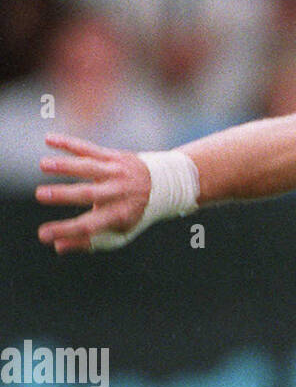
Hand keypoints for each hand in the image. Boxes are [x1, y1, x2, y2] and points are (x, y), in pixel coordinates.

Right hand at [36, 134, 151, 253]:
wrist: (164, 185)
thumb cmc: (133, 213)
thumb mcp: (120, 232)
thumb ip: (90, 241)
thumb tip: (58, 247)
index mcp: (119, 215)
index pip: (89, 226)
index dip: (66, 231)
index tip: (43, 235)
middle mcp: (119, 192)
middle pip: (88, 194)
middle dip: (63, 194)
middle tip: (40, 195)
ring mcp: (116, 172)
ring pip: (88, 167)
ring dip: (65, 165)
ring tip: (43, 165)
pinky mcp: (113, 156)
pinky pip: (88, 148)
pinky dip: (68, 143)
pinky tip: (48, 139)